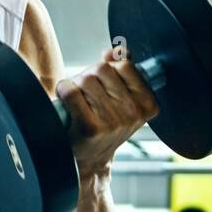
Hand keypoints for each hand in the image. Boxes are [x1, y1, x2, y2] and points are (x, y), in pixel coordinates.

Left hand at [57, 45, 160, 178]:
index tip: (106, 87)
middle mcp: (133, 114)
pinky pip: (71, 91)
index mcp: (147, 105)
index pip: (124, 65)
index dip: (109, 71)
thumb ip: (122, 70)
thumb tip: (115, 51)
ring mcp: (113, 122)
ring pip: (86, 79)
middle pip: (103, 69)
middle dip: (90, 77)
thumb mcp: (122, 98)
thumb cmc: (104, 125)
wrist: (89, 160)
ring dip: (77, 86)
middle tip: (88, 96)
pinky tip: (67, 105)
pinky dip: (64, 92)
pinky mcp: (90, 128)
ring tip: (79, 103)